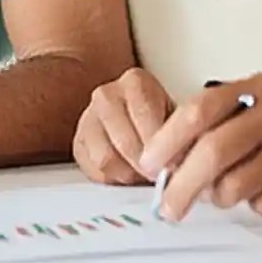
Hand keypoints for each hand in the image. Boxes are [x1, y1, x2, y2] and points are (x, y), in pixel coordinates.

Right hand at [73, 68, 173, 184]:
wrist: (138, 118)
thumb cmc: (163, 121)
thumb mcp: (179, 120)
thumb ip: (181, 136)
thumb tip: (183, 162)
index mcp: (135, 82)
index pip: (145, 116)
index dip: (162, 147)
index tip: (173, 164)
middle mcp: (107, 95)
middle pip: (125, 141)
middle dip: (146, 165)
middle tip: (160, 176)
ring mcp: (88, 117)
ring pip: (106, 159)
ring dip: (128, 174)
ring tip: (144, 175)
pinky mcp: (78, 143)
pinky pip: (93, 171)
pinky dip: (113, 180)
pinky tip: (127, 174)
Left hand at [140, 74, 261, 220]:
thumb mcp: (257, 90)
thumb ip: (218, 115)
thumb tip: (172, 153)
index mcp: (255, 89)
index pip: (199, 112)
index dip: (166, 140)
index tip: (148, 162)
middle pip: (213, 154)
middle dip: (182, 185)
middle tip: (168, 205)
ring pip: (235, 187)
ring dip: (219, 195)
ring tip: (225, 185)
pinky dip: (253, 203)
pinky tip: (261, 185)